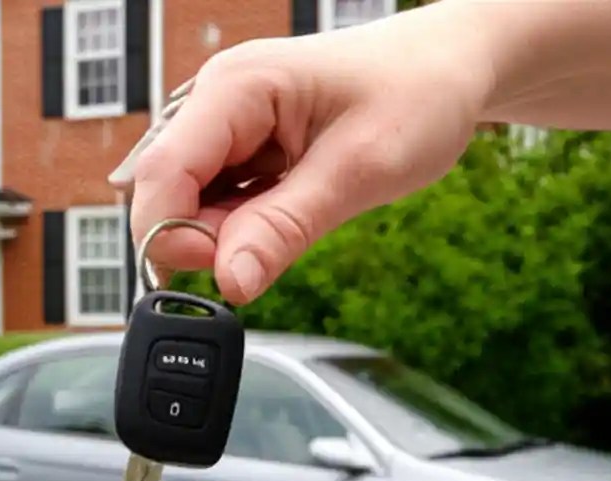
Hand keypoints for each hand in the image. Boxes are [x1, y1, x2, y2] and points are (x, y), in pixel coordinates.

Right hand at [113, 3, 491, 304]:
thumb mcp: (359, 170)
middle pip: (165, 194)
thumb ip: (285, 229)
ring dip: (230, 234)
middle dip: (206, 241)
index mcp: (235, 87)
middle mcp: (216, 102)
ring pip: (190, 206)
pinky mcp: (240, 150)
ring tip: (302, 212)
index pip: (160, 173)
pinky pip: (218, 204)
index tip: (227, 273)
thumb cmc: (417, 94)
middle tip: (277, 245)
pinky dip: (247, 226)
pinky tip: (294, 210)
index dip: (175, 236)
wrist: (449, 68)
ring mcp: (225, 127)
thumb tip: (230, 282)